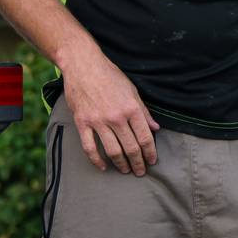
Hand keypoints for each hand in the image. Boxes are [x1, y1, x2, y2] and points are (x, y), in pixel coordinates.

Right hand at [61, 46, 158, 173]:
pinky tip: (103, 167)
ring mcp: (98, 121)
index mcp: (131, 108)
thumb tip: (155, 128)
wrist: (83, 65)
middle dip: (138, 163)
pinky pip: (89, 147)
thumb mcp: (132, 90)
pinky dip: (97, 160)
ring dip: (121, 164)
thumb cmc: (109, 75)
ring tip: (125, 170)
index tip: (152, 161)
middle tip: (140, 171)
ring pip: (113, 151)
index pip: (145, 138)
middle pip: (131, 148)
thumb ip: (144, 111)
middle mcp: (116, 117)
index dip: (150, 153)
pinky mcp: (82, 123)